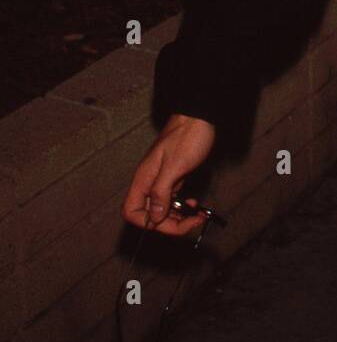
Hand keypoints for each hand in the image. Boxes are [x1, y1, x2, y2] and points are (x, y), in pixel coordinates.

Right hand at [122, 113, 215, 236]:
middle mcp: (149, 182)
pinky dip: (182, 208)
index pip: (132, 211)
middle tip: (192, 222)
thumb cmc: (187, 136)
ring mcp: (161, 180)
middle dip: (170, 224)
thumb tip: (153, 217)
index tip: (170, 222)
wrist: (199, 117)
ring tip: (197, 216)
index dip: (148, 223)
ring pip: (162, 210)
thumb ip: (161, 191)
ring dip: (178, 218)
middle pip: (149, 215)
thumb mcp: (175, 166)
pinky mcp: (173, 178)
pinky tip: (194, 205)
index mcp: (144, 178)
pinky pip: (172, 201)